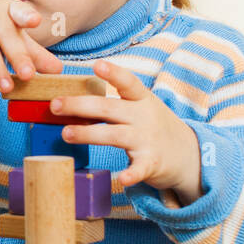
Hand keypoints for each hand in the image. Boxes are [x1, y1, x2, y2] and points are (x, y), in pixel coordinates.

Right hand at [0, 0, 63, 92]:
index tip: (35, 21)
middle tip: (28, 76)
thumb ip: (32, 52)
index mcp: (9, 9)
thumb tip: (58, 70)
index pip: (19, 11)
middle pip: (6, 34)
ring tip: (6, 87)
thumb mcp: (11, 35)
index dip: (26, 16)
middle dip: (17, 56)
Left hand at [52, 59, 203, 202]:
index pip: (127, 82)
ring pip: (114, 135)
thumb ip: (111, 104)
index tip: (96, 65)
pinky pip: (140, 168)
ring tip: (66, 134)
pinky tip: (122, 178)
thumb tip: (70, 101)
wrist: (189, 154)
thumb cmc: (153, 128)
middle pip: (109, 108)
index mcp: (141, 100)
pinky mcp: (152, 163)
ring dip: (88, 134)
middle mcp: (144, 117)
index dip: (113, 73)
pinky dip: (132, 174)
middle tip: (54, 105)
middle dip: (80, 105)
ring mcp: (148, 140)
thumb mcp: (139, 108)